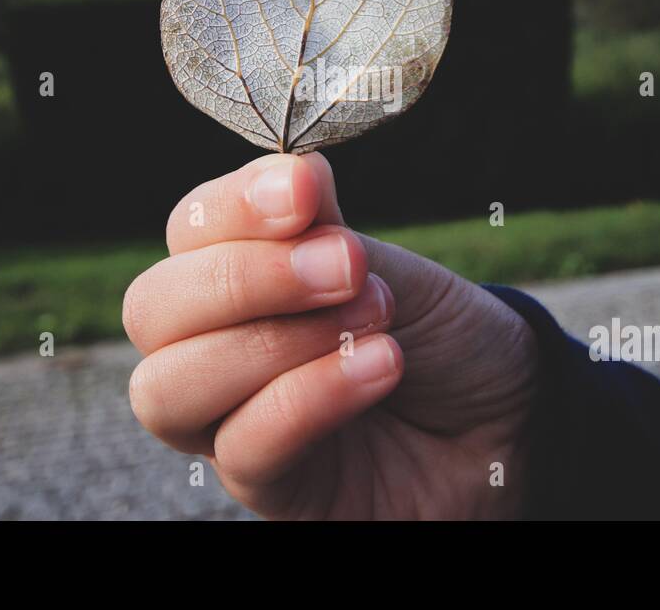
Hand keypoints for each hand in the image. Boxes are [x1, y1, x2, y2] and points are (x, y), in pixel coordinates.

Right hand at [123, 152, 538, 518]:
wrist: (508, 420)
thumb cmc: (439, 338)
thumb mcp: (392, 267)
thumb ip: (327, 231)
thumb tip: (294, 170)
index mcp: (237, 277)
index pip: (188, 231)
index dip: (234, 206)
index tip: (305, 190)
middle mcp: (213, 348)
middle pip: (151, 309)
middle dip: (246, 277)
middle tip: (347, 265)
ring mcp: (230, 423)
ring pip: (167, 387)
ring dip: (273, 341)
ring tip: (375, 315)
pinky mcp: (268, 489)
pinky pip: (245, 448)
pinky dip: (310, 396)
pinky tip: (380, 366)